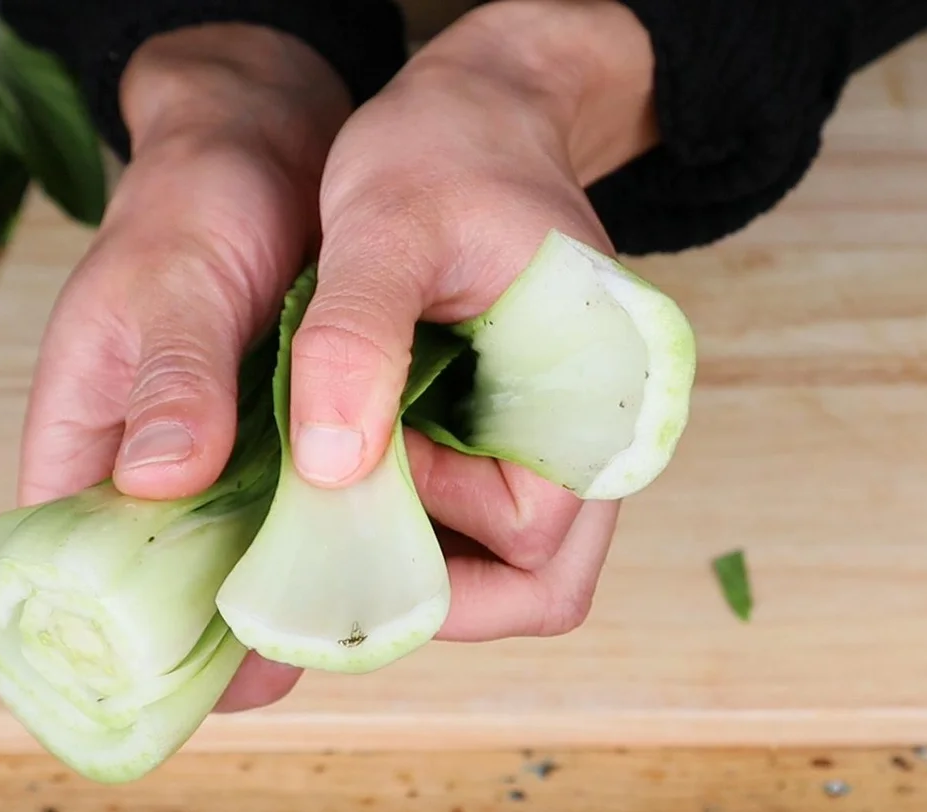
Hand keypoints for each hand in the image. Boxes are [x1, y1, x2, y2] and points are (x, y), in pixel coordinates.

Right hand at [19, 24, 352, 710]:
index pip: (96, 568)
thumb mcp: (172, 282)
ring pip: (260, 542)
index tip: (225, 679)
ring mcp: (229, 451)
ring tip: (369, 617)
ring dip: (306, 572)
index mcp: (90, 440)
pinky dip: (350, 519)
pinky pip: (319, 496)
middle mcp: (160, 464)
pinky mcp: (296, 430)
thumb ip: (173, 377)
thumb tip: (161, 479)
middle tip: (315, 657)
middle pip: (189, 574)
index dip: (154, 631)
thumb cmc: (193, 205)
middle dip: (247, 619)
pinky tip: (404, 547)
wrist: (269, 146)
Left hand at [292, 3, 655, 641]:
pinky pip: (475, 523)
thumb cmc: (448, 152)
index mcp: (598, 397)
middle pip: (538, 588)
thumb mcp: (385, 224)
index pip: (536, 549)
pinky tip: (344, 469)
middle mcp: (593, 443)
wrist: (481, 109)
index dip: (436, 528)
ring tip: (328, 497)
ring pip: (505, 569)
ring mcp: (556, 447)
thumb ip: (358, 339)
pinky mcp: (516, 439)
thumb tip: (333, 469)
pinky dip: (409, 522)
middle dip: (429, 588)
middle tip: (329, 537)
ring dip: (415, 557)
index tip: (356, 454)